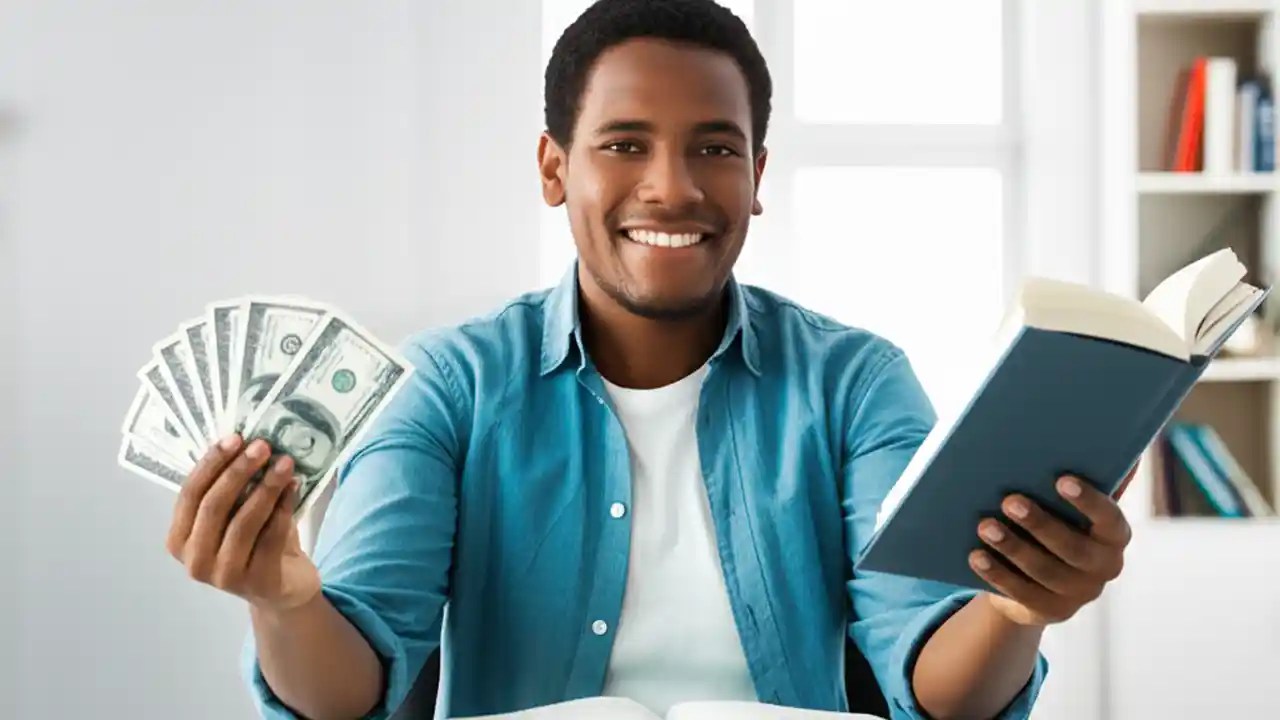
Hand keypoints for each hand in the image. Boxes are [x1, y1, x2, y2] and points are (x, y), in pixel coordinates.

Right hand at [165, 434, 320, 612]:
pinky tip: (294, 486)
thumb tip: (246, 442)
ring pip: (243, 521)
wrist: (283, 588)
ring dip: (266, 487)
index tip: (235, 437)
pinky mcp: (255, 582)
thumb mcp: (235, 516)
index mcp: (180, 539)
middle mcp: (194, 560)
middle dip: (239, 471)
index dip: (211, 464)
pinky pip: (270, 537)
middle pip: (214, 506)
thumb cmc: (254, 544)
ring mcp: (222, 575)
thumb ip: (231, 489)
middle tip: (262, 445)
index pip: (190, 494)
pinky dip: (283, 508)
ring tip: (285, 462)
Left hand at [970, 467, 1135, 625]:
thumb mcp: (1068, 503)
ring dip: (1013, 547)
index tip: (1061, 479)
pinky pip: (1020, 594)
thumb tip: (1103, 432)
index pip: (1110, 518)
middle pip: (1073, 549)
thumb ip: (1084, 474)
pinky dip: (996, 573)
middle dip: (1040, 523)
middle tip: (1009, 500)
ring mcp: (1078, 594)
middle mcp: (1105, 567)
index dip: (1088, 501)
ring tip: (984, 525)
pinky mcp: (1049, 611)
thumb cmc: (1055, 520)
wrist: (1039, 576)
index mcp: (1115, 535)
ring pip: (1044, 572)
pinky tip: (975, 554)